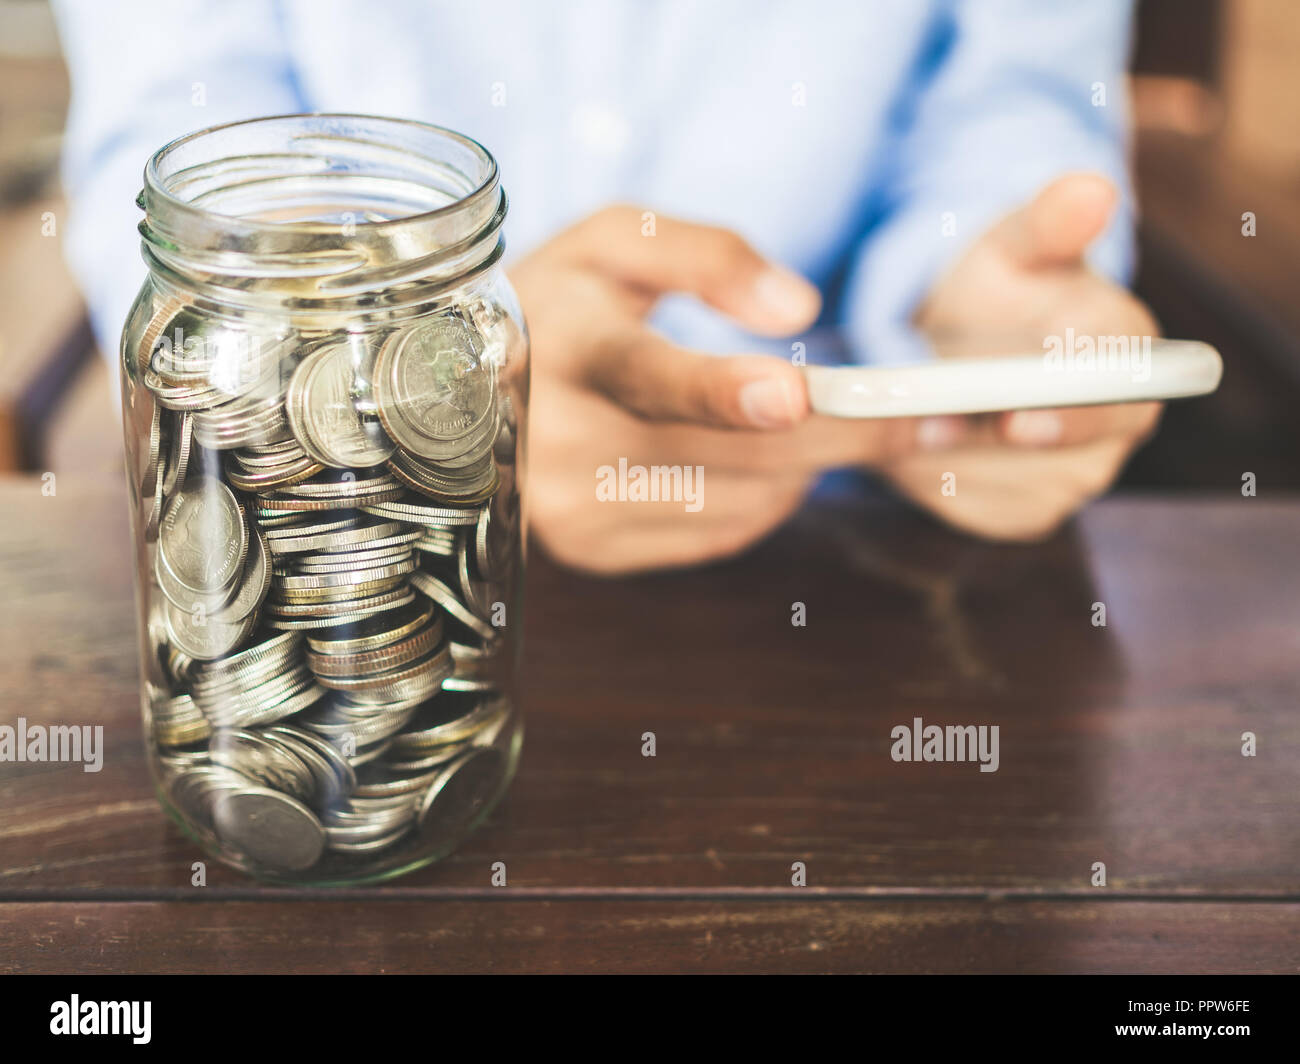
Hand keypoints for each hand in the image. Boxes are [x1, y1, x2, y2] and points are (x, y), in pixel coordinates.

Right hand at [510, 206, 924, 572]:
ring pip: (738, 501)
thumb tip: (797, 305)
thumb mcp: (613, 240)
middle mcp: (558, 443)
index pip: (646, 376)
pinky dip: (768, 498)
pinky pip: (719, 534)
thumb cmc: (558, 299)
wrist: (460, 385)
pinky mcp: (593, 549)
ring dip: (810, 467)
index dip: (722, 388)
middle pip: (728, 453)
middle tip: (922, 418)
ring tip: (830, 424)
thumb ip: (706, 253)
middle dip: (840, 435)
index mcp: (564, 349)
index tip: (795, 394)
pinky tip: (768, 461)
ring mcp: (571, 510)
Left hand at [878, 174, 1162, 539]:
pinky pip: (976, 511)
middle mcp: (1116, 427)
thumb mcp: (1015, 245)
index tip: (1012, 420)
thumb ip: (1049, 222)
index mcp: (1134, 358)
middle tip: (921, 423)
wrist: (957, 335)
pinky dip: (935, 485)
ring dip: (948, 463)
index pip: (1118, 398)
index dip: (1067, 416)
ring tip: (906, 421)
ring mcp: (1073, 477)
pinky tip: (911, 447)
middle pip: (1055, 460)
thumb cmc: (996, 283)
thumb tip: (1091, 191)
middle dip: (983, 445)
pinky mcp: (1023, 510)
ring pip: (1006, 489)